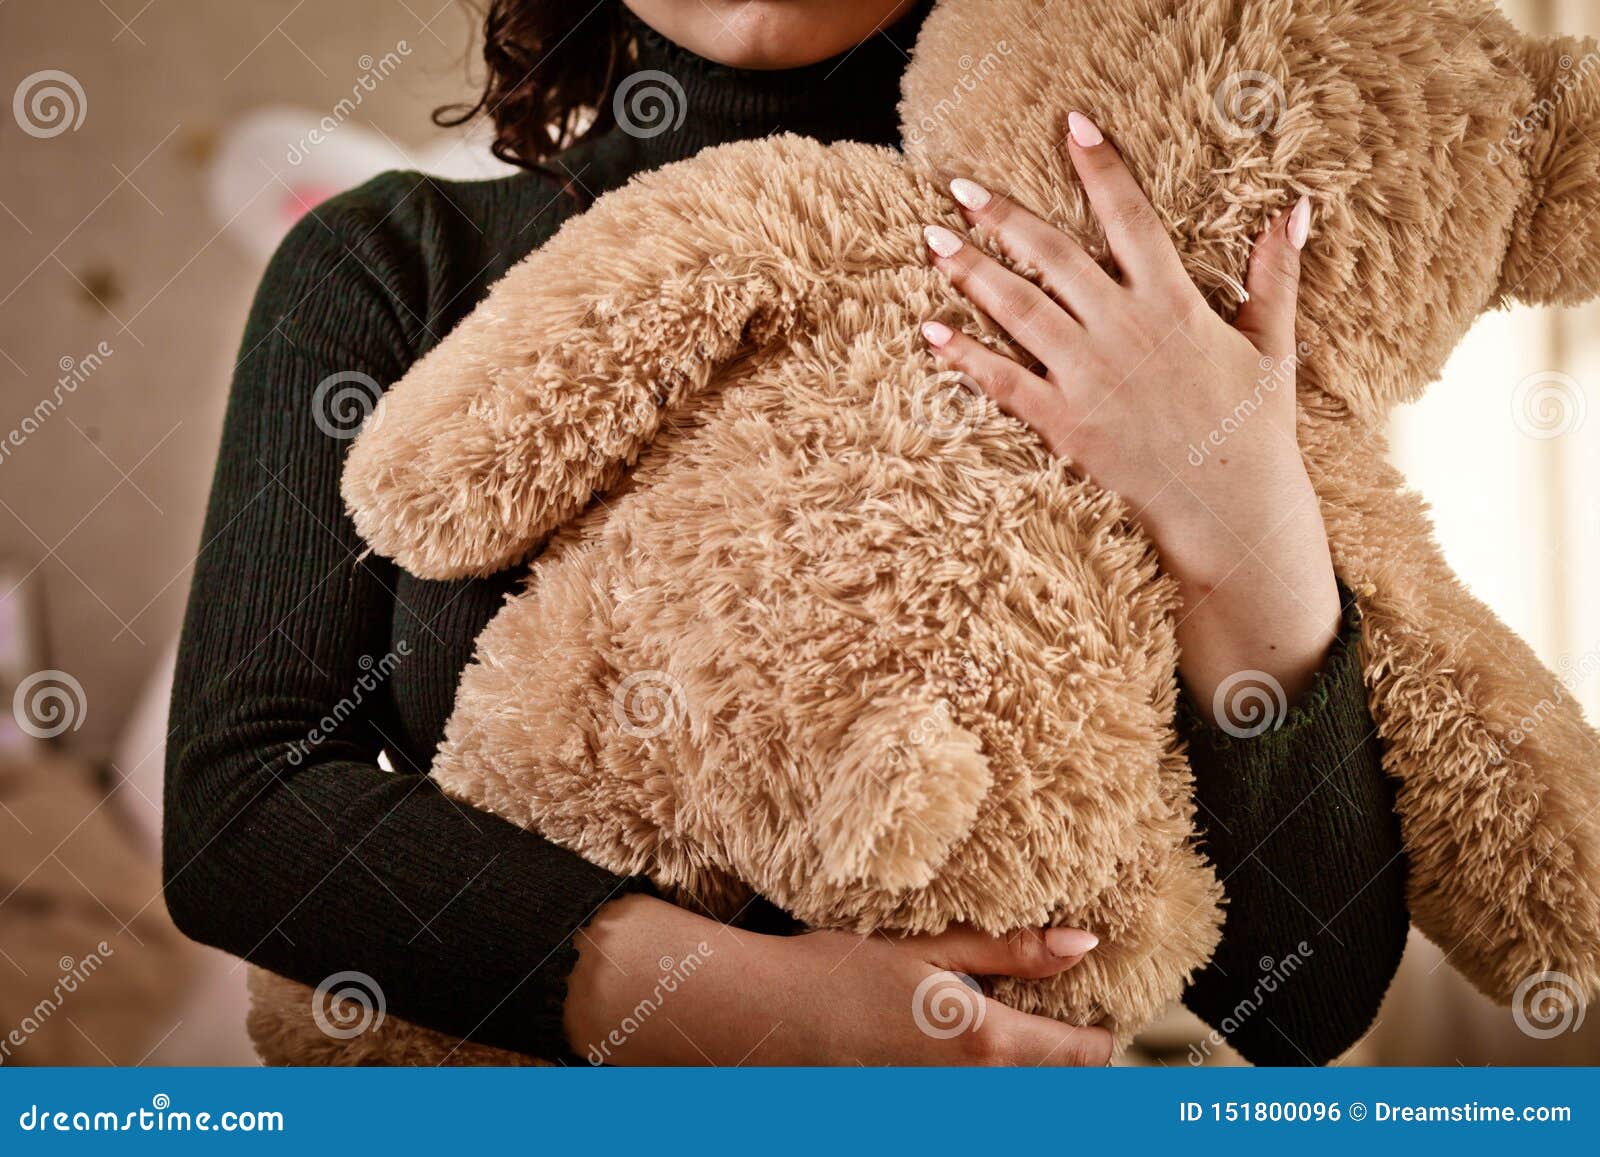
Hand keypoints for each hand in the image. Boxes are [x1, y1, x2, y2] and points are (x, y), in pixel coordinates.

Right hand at [565, 894, 1110, 1064]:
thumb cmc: (841, 974)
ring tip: (1000, 1020)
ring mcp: (944, 1110)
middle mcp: (975, 1091)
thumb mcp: (931, 947)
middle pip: (1055, 1085)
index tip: (1094, 1003)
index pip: (1083, 1057)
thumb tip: (1084, 943)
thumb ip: (1012, 950)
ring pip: (1013, 1096)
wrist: (766, 1022)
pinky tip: (952, 1044)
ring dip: (1021, 1066)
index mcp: (987, 1042)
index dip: (1100, 1033)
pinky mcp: (917, 1114)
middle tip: (1050, 1007)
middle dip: (1063, 1051)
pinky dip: (980, 1076)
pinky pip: (972, 1098)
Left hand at [921, 110, 1340, 714]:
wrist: (1230, 507)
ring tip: (932, 241)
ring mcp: (1090, 376)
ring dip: (972, 273)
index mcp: (1173, 303)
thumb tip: (1297, 209)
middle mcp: (1124, 330)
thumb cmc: (1252, 427)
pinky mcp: (1065, 424)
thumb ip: (1275, 274)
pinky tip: (932, 331)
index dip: (1101, 167)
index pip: (1132, 216)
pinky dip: (966, 357)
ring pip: (1020, 310)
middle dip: (1004, 217)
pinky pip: (1005, 382)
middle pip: (1054, 256)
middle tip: (961, 186)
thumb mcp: (1272, 344)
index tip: (1072, 125)